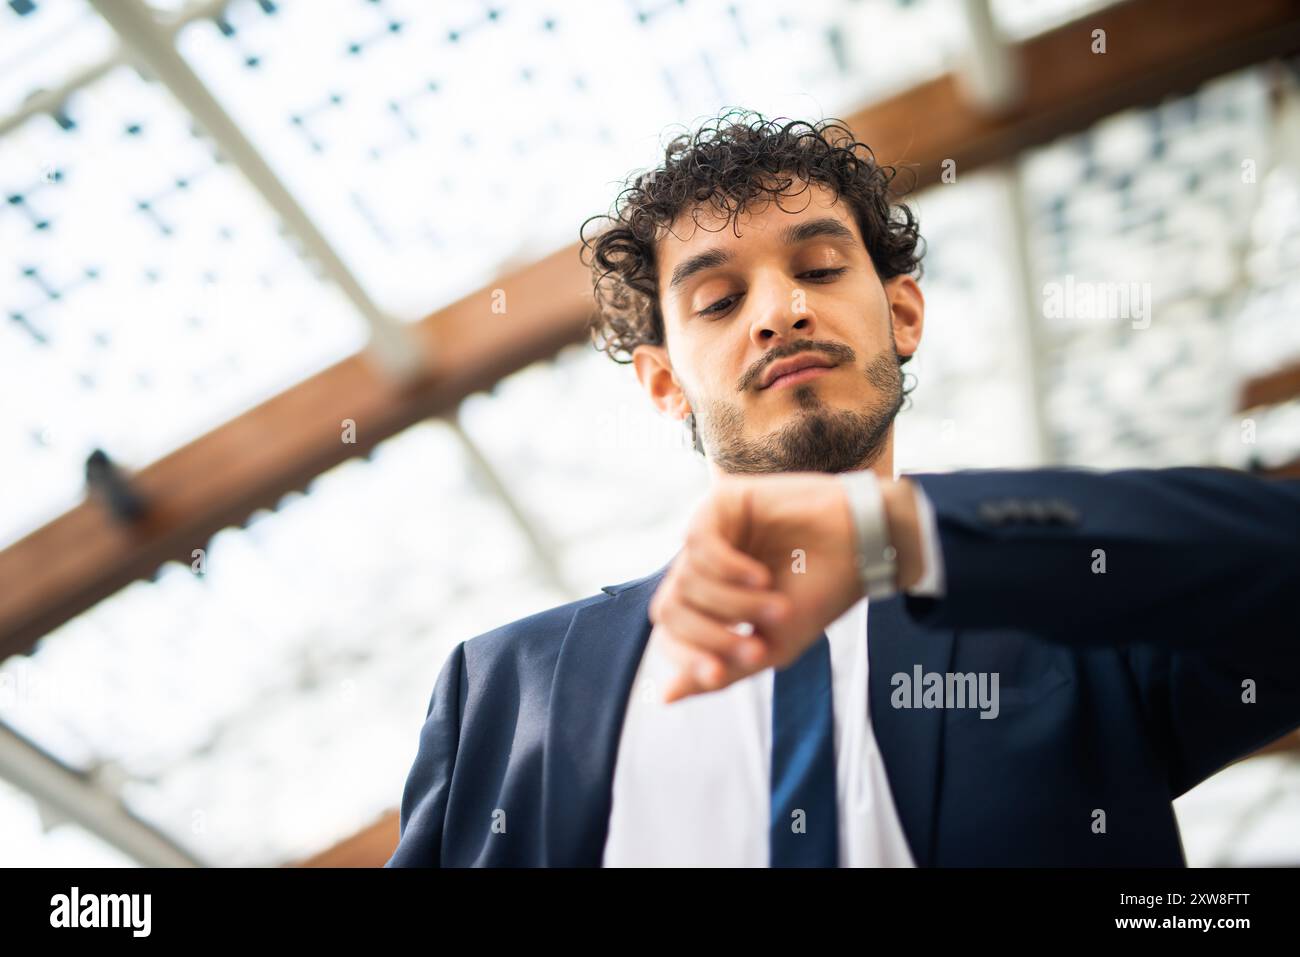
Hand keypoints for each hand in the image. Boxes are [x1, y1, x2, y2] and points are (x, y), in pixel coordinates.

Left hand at [648, 472, 921, 702]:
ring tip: (777, 605)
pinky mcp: (720, 502)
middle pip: (668, 610)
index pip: (669, 634)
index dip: (687, 658)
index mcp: (706, 599)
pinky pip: (698, 543)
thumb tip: (665, 696)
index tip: (720, 673)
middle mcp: (699, 565)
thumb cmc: (818, 595)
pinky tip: (761, 576)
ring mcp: (707, 533)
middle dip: (712, 636)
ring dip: (734, 604)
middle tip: (757, 646)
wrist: (863, 549)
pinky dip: (728, 569)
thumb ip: (721, 671)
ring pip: (686, 580)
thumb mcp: (772, 647)